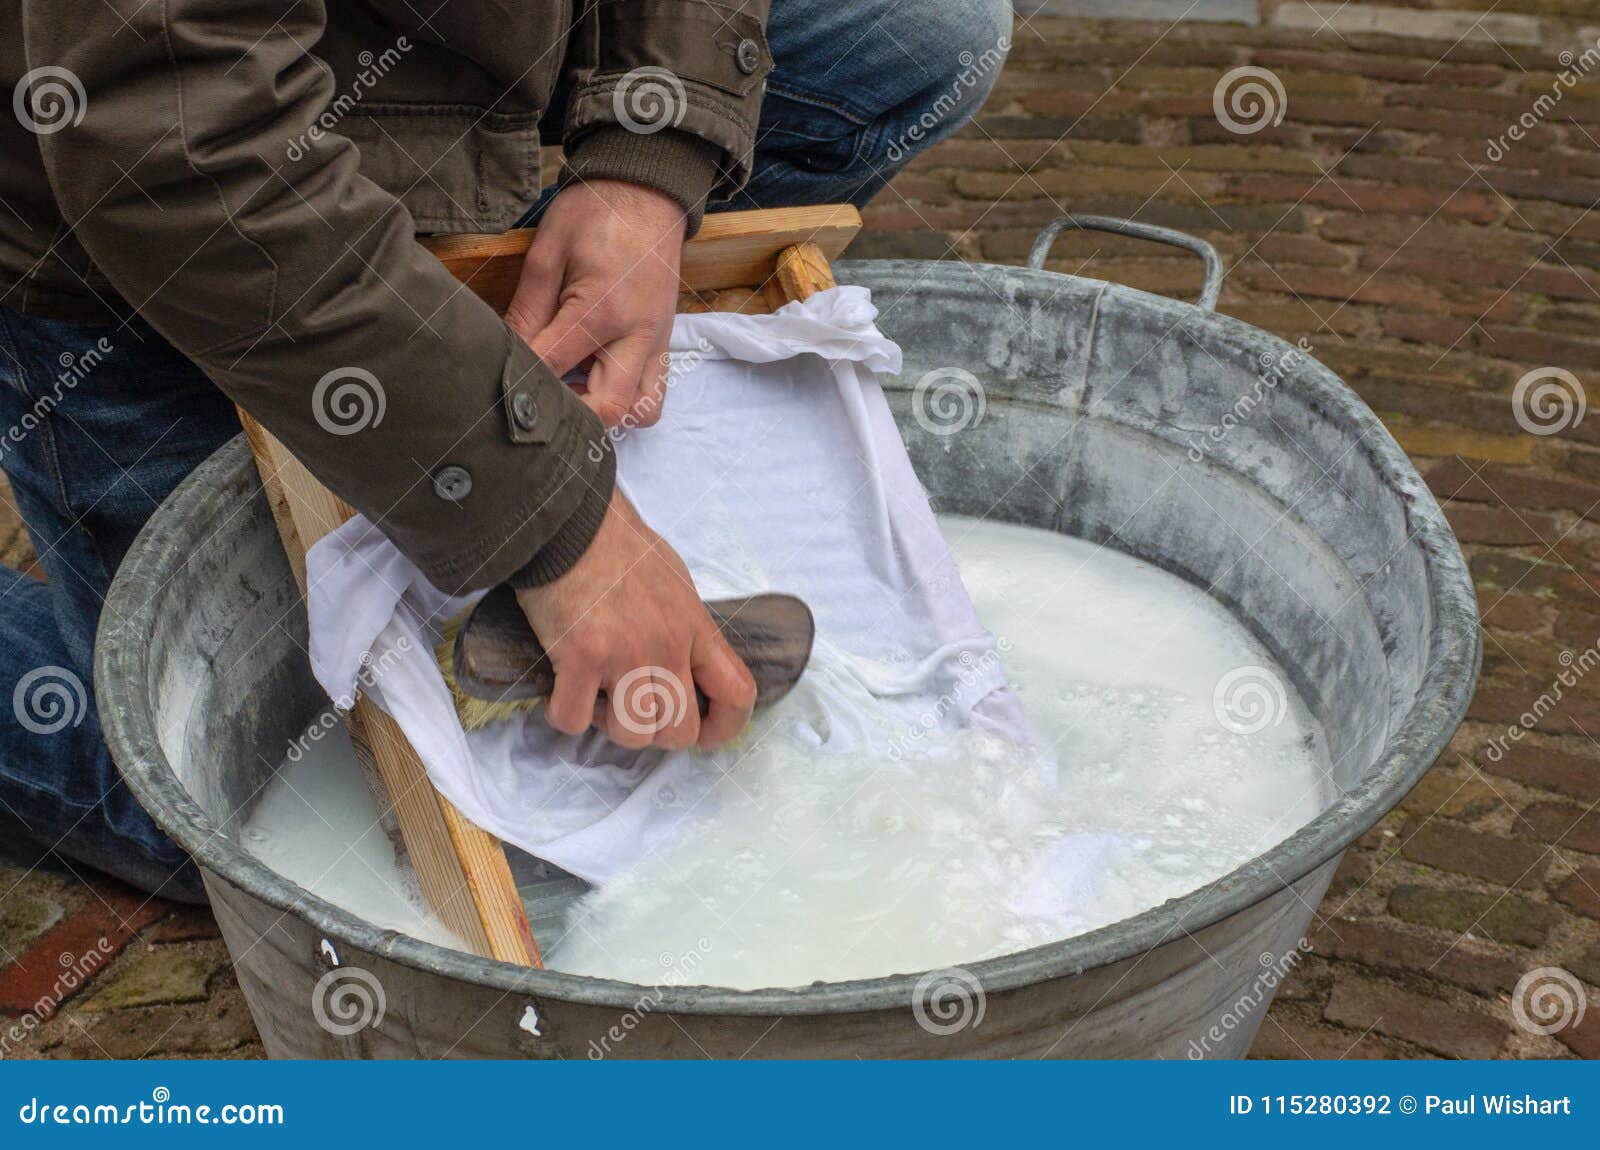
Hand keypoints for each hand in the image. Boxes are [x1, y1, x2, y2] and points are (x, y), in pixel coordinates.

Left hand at [505, 179, 685, 429]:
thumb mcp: (547, 254)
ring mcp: (657, 343)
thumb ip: (526, 311)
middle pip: (606, 410)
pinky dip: (629, 400)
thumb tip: (506, 353)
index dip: (520, 379)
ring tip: (573, 389)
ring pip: (640, 411)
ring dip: (605, 412)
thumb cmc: (595, 213)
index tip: (498, 381)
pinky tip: (597, 379)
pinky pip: (654, 392)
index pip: (552, 367)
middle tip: (540, 396)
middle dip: (569, 413)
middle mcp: (637, 336)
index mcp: (602, 310)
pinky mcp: (665, 342)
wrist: (647, 189)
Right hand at [515, 490, 756, 749]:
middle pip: (680, 731)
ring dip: (610, 726)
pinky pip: (574, 721)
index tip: (705, 734)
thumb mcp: (673, 581)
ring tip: (596, 696)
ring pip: (631, 736)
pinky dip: (564, 715)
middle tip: (632, 709)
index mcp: (696, 627)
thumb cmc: (618, 544)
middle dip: (655, 734)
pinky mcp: (580, 658)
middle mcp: (668, 647)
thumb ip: (684, 626)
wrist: (570, 521)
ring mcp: (625, 655)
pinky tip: (561, 690)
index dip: (725, 727)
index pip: (737, 694)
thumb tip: (684, 659)